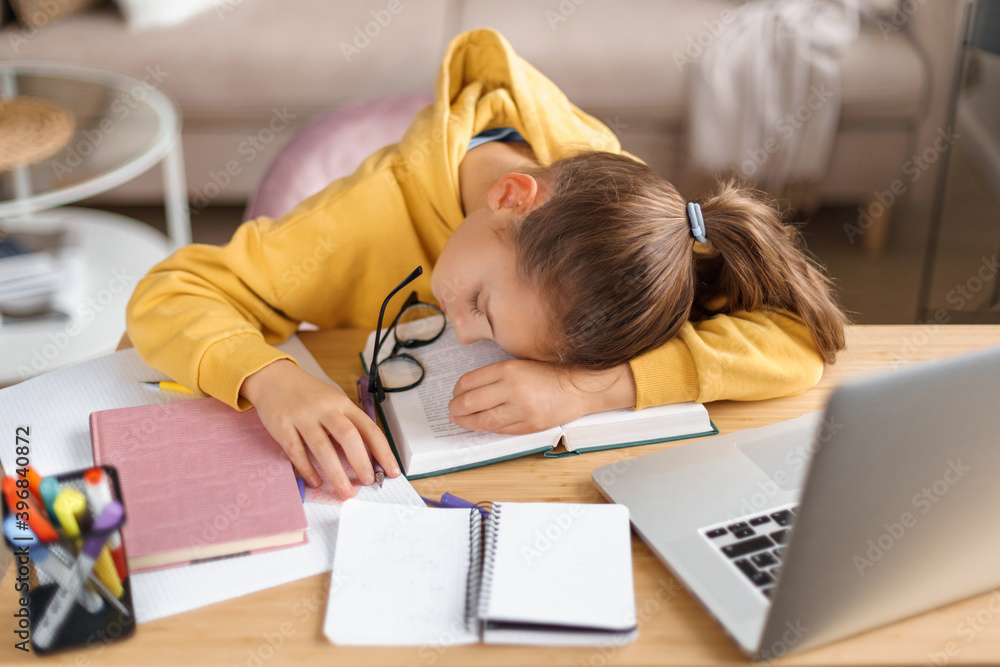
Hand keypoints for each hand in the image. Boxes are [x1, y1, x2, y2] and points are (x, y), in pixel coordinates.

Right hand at [240, 360, 399, 498]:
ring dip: (335, 472)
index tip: (392, 471)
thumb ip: (347, 424)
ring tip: (345, 491)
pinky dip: (307, 469)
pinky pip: (296, 451)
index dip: (383, 451)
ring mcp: (303, 417)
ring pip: (322, 447)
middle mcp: (325, 409)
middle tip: (368, 482)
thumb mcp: (333, 402)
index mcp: (343, 404)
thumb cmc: (308, 395)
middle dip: (361, 462)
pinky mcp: (282, 426)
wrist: (274, 377)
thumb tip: (367, 457)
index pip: (369, 428)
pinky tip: (315, 482)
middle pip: (348, 436)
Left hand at [448, 359, 636, 433]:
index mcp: (508, 369)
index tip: (454, 393)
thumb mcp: (519, 364)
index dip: (456, 390)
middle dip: (456, 408)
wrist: (578, 387)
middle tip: (451, 409)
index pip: (469, 382)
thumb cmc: (549, 374)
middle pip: (470, 402)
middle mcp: (512, 389)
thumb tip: (466, 390)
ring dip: (466, 422)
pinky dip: (486, 428)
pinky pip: (499, 430)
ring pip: (482, 420)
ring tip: (459, 420)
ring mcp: (521, 410)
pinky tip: (480, 425)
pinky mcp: (528, 426)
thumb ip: (495, 375)